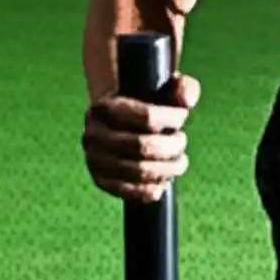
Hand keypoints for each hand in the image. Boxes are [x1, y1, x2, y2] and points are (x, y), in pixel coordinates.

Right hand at [82, 74, 201, 202]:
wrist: (116, 125)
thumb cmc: (145, 104)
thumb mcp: (164, 89)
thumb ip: (182, 87)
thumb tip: (186, 100)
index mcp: (104, 107)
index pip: (147, 117)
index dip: (173, 119)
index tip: (183, 116)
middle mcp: (93, 134)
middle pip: (144, 146)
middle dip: (172, 147)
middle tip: (181, 142)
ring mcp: (94, 159)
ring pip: (139, 172)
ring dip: (168, 169)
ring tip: (179, 162)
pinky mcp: (100, 180)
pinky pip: (129, 191)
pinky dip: (152, 189)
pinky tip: (164, 181)